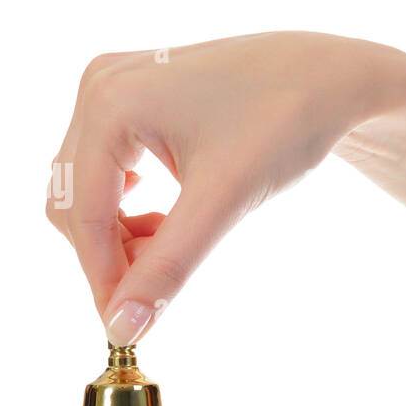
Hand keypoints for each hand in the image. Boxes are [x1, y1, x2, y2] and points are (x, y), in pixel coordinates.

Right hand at [45, 32, 397, 343]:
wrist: (331, 77)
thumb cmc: (286, 122)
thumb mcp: (225, 201)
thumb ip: (169, 266)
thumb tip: (124, 328)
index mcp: (110, 102)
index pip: (82, 213)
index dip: (102, 277)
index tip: (126, 328)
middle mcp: (99, 85)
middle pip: (74, 201)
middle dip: (111, 253)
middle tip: (158, 290)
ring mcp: (113, 85)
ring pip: (89, 187)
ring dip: (120, 233)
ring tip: (172, 248)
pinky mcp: (133, 96)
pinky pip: (108, 167)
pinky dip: (130, 205)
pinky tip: (169, 219)